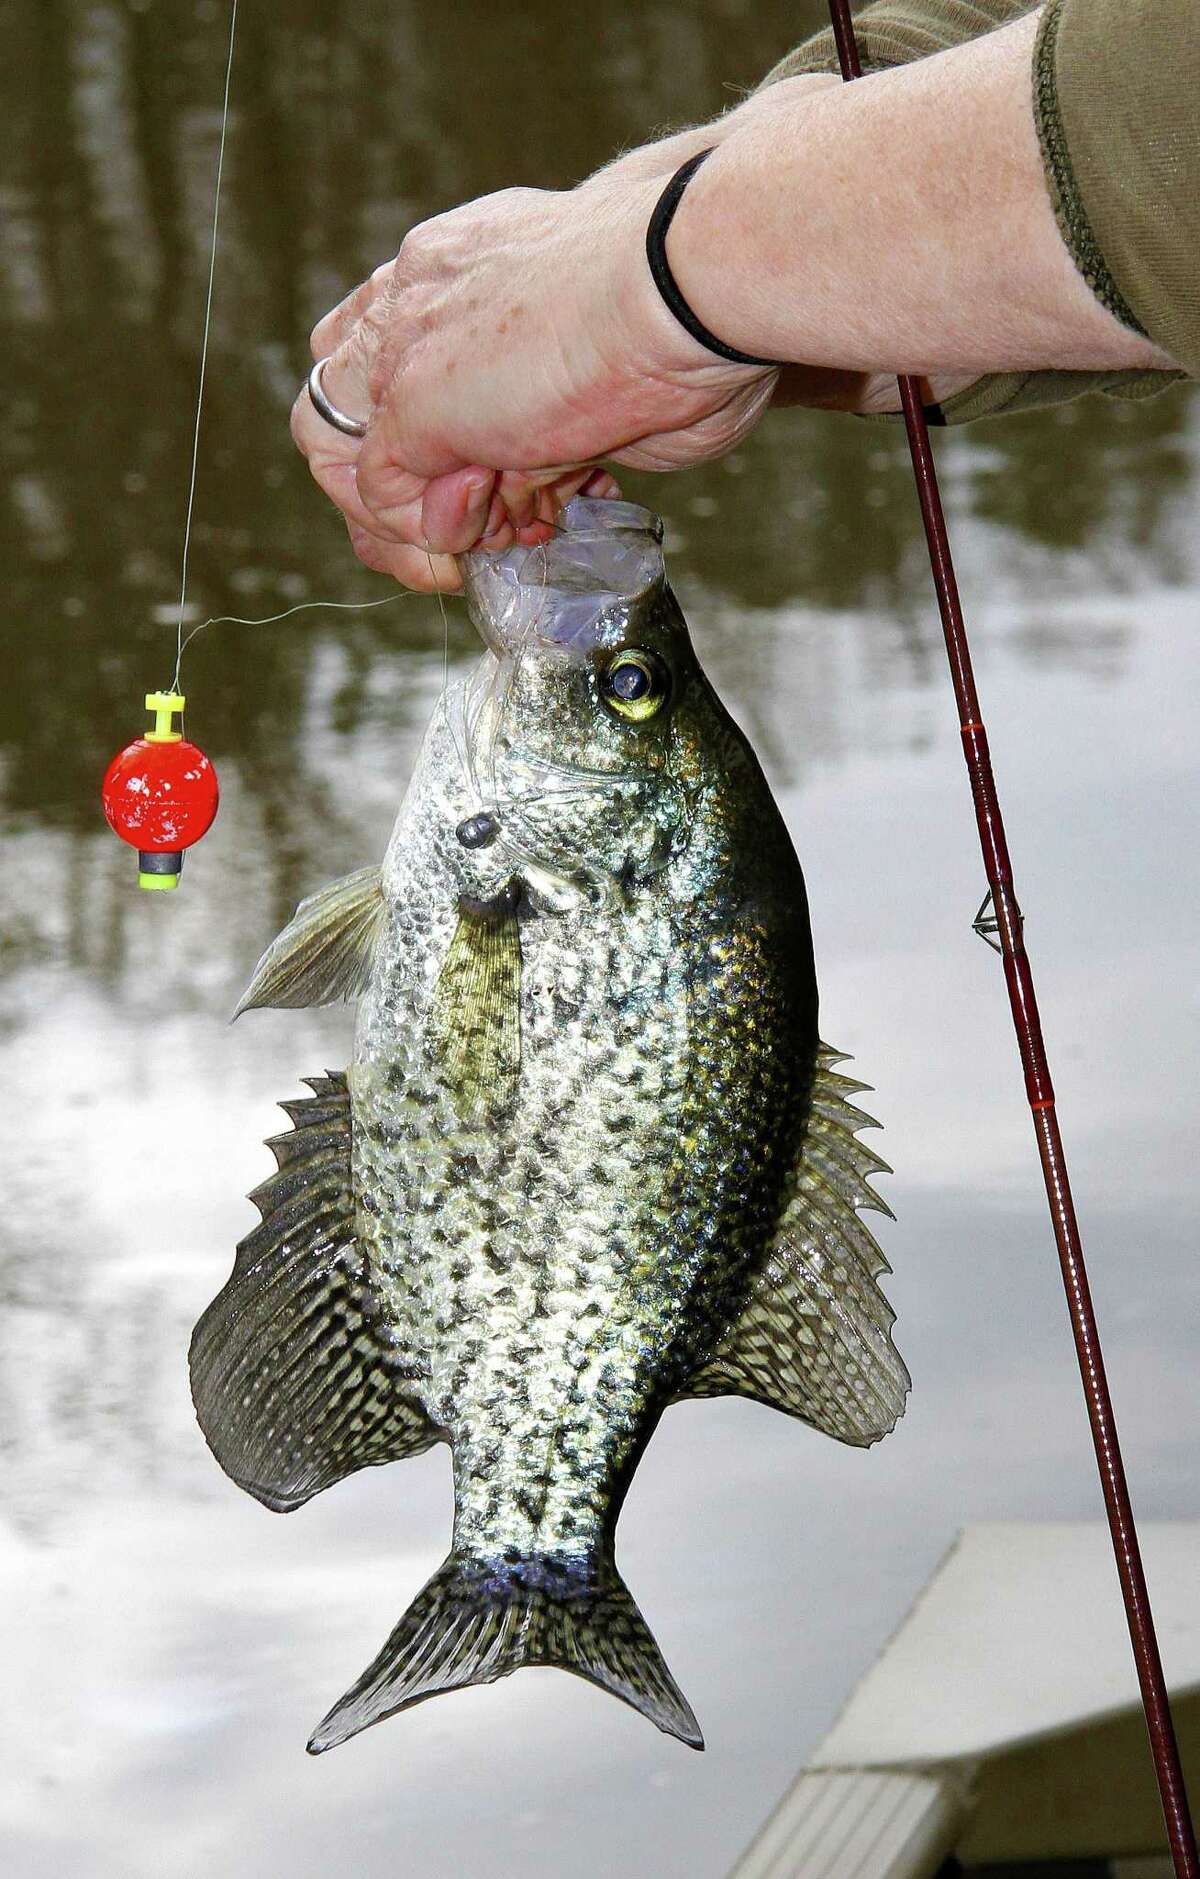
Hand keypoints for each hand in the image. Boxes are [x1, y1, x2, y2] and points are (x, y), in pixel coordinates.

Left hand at [290, 86, 837, 590]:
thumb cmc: (691, 324)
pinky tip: (505, 522)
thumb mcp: (599, 379)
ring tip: (501, 532)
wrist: (689, 288)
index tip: (487, 476)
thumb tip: (512, 490)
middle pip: (352, 400)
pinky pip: (381, 494)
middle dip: (409, 487)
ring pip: (347, 453)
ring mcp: (410, 343)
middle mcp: (428, 292)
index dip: (421, 426)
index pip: (392, 345)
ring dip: (415, 522)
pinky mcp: (412, 402)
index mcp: (473, 262)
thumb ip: (540, 427)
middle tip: (482, 527)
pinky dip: (432, 535)